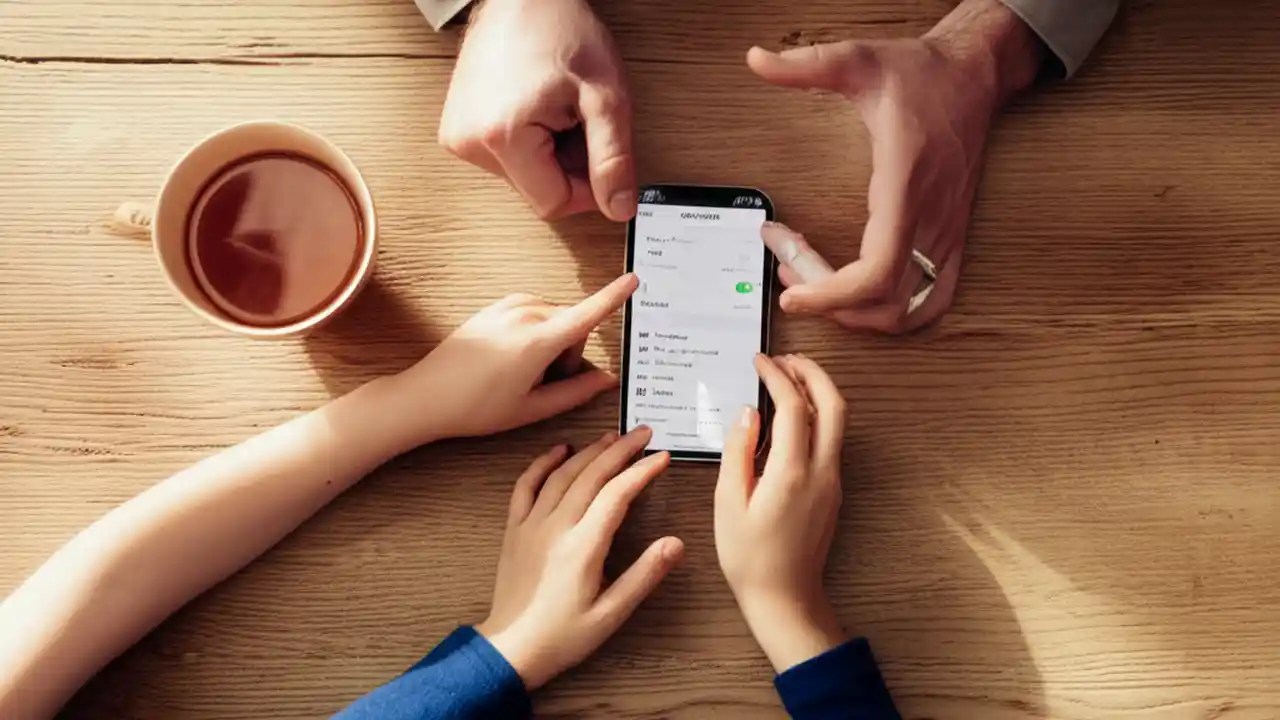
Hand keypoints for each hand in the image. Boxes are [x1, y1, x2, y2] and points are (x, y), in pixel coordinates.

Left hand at [393, 274, 636, 443]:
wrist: (426, 396)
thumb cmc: (475, 407)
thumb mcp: (531, 409)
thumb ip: (577, 393)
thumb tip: (608, 380)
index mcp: (536, 341)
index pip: (586, 314)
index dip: (613, 297)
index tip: (634, 280)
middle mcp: (524, 315)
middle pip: (573, 325)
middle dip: (571, 353)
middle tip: (545, 384)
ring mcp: (508, 306)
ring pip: (555, 319)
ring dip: (553, 344)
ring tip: (525, 375)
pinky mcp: (497, 306)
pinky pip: (535, 314)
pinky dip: (536, 335)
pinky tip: (512, 361)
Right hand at [439, 0, 635, 220]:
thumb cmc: (560, 30)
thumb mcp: (604, 96)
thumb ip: (613, 157)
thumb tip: (619, 208)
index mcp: (503, 137)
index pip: (553, 204)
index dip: (588, 191)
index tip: (602, 162)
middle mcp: (469, 142)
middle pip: (535, 191)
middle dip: (567, 167)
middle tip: (579, 122)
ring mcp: (457, 136)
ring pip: (522, 177)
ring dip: (548, 155)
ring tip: (555, 110)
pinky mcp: (456, 130)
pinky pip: (503, 159)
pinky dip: (528, 144)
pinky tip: (535, 110)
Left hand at [478, 429, 681, 688]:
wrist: (511, 648)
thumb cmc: (562, 636)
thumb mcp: (611, 614)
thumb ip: (644, 575)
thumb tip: (676, 543)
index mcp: (582, 546)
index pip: (617, 494)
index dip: (641, 471)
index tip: (661, 456)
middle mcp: (555, 527)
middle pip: (591, 474)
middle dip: (620, 449)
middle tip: (642, 432)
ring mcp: (531, 525)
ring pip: (562, 474)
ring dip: (588, 451)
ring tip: (611, 437)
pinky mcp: (514, 529)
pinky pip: (526, 485)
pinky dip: (543, 462)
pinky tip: (559, 450)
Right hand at [715, 354, 847, 671]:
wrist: (785, 598)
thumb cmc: (749, 557)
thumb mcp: (728, 502)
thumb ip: (738, 451)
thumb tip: (748, 412)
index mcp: (792, 473)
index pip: (793, 407)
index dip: (778, 376)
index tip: (760, 360)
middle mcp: (821, 472)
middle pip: (833, 404)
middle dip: (812, 372)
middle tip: (785, 358)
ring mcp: (832, 481)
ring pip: (837, 420)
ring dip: (817, 392)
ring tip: (788, 378)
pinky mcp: (832, 490)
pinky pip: (830, 440)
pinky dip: (815, 415)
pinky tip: (789, 416)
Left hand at [749, 0, 1041, 331]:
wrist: (975, 75)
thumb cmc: (924, 75)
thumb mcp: (861, 60)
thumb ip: (807, 63)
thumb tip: (758, 60)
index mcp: (906, 186)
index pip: (875, 270)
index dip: (831, 295)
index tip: (790, 295)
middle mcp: (931, 219)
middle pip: (883, 302)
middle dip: (829, 302)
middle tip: (787, 272)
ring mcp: (947, 235)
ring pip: (908, 312)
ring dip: (858, 315)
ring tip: (816, 283)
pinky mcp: (952, 240)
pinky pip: (931, 302)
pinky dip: (893, 314)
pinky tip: (858, 293)